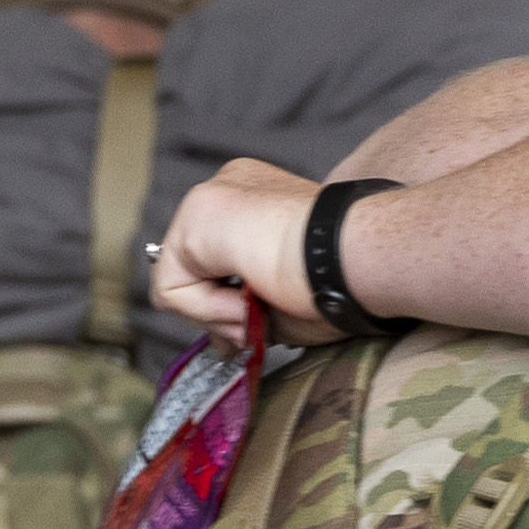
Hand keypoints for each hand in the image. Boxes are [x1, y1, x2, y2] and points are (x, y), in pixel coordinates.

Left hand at [151, 158, 336, 347]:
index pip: (214, 263)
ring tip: (259, 310)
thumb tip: (219, 340)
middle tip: (254, 325)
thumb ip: (244, 313)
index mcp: (257, 200)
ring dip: (217, 315)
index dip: (226, 305)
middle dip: (217, 312)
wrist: (357, 259)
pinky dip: (207, 310)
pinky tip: (247, 302)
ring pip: (177, 282)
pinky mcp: (197, 216)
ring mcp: (211, 198)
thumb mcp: (281, 301)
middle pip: (190, 271)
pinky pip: (171, 287)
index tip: (257, 323)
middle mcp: (230, 188)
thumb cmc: (339, 282)